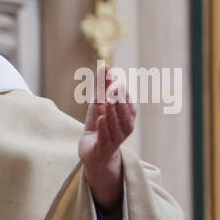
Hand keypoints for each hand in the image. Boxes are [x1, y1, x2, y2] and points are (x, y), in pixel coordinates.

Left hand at [80, 69, 133, 210]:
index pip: (127, 102)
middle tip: (113, 86)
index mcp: (127, 117)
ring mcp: (115, 140)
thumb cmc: (98, 127)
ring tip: (108, 99)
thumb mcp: (99, 105)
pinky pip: (106, 139)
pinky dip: (104, 129)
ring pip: (117, 126)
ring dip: (113, 112)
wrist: (92, 153)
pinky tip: (101, 118)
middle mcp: (125, 128)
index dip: (122, 91)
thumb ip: (102, 87)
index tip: (114, 79)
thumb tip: (105, 65)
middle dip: (119, 100)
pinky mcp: (103, 148)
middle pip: (125, 114)